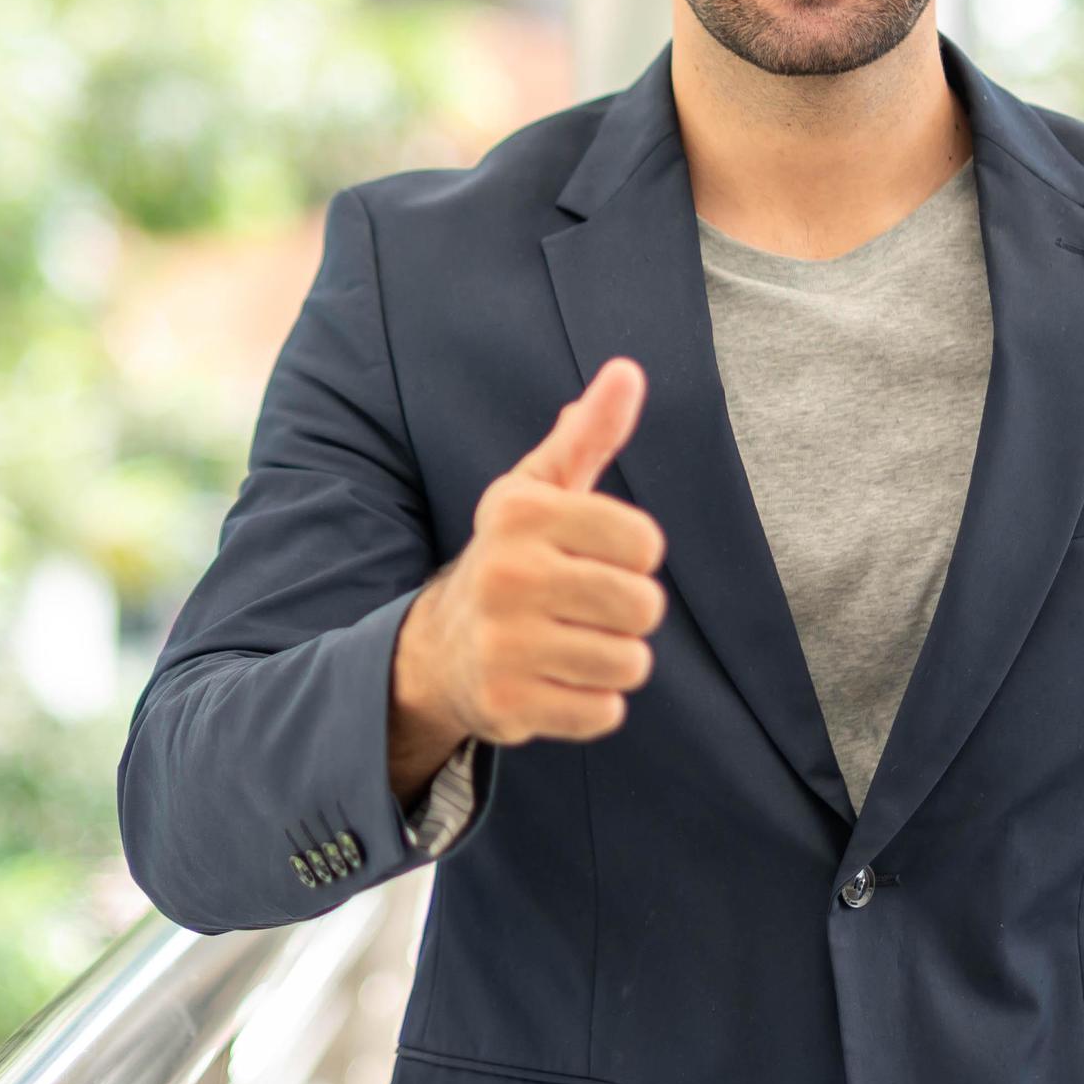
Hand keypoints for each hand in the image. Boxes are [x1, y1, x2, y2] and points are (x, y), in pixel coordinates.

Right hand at [388, 357, 667, 797]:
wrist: (440, 647)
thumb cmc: (514, 557)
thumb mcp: (541, 490)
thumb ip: (589, 434)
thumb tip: (629, 370)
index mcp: (521, 511)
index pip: (643, 542)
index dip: (633, 555)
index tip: (597, 556)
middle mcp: (508, 573)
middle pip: (643, 606)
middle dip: (628, 613)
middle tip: (586, 609)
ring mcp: (503, 642)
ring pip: (629, 663)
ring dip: (612, 661)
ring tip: (569, 645)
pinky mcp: (506, 703)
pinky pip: (604, 713)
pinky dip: (591, 705)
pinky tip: (555, 682)